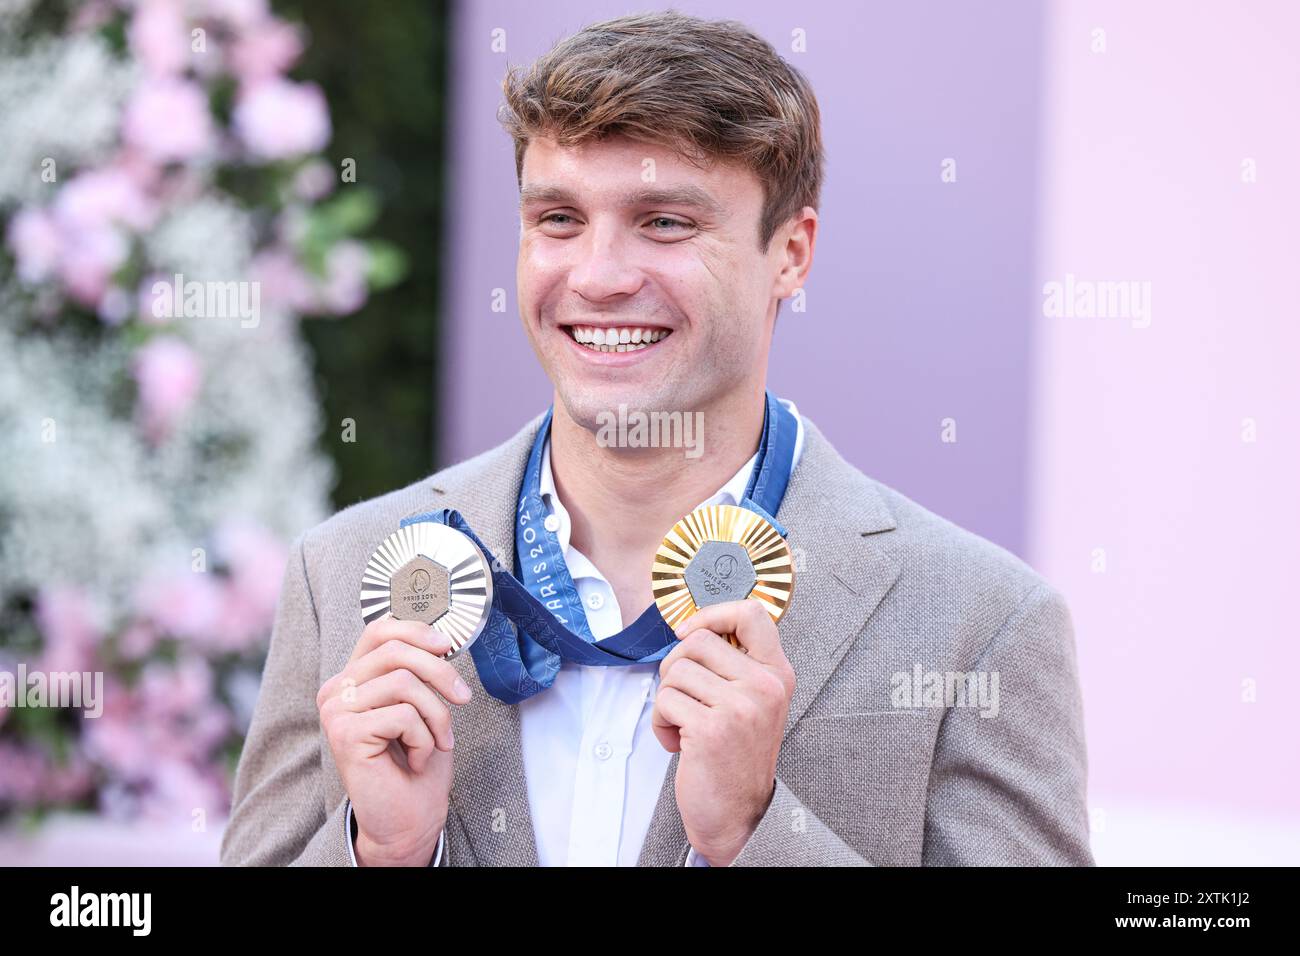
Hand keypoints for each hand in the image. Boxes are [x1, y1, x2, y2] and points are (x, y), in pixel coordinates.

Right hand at [316, 614, 472, 865]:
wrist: (409, 818)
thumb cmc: (417, 761)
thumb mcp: (421, 704)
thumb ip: (417, 670)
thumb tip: (439, 636)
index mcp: (352, 678)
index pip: (379, 630)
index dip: (416, 630)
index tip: (448, 646)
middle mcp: (336, 691)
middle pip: (397, 652)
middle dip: (441, 673)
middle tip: (463, 699)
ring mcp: (336, 711)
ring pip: (405, 683)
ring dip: (437, 714)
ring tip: (438, 741)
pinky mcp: (345, 734)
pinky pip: (403, 715)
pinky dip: (424, 738)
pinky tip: (416, 760)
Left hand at [652, 600, 794, 865]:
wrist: (738, 813)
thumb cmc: (736, 755)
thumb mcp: (752, 702)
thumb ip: (735, 665)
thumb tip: (692, 627)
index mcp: (776, 673)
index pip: (751, 613)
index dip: (712, 613)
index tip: (690, 632)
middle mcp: (764, 686)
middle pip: (698, 640)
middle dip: (676, 665)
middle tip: (683, 696)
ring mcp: (740, 707)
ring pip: (676, 670)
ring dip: (668, 699)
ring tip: (684, 725)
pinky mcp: (711, 728)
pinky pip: (664, 700)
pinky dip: (661, 722)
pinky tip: (679, 743)